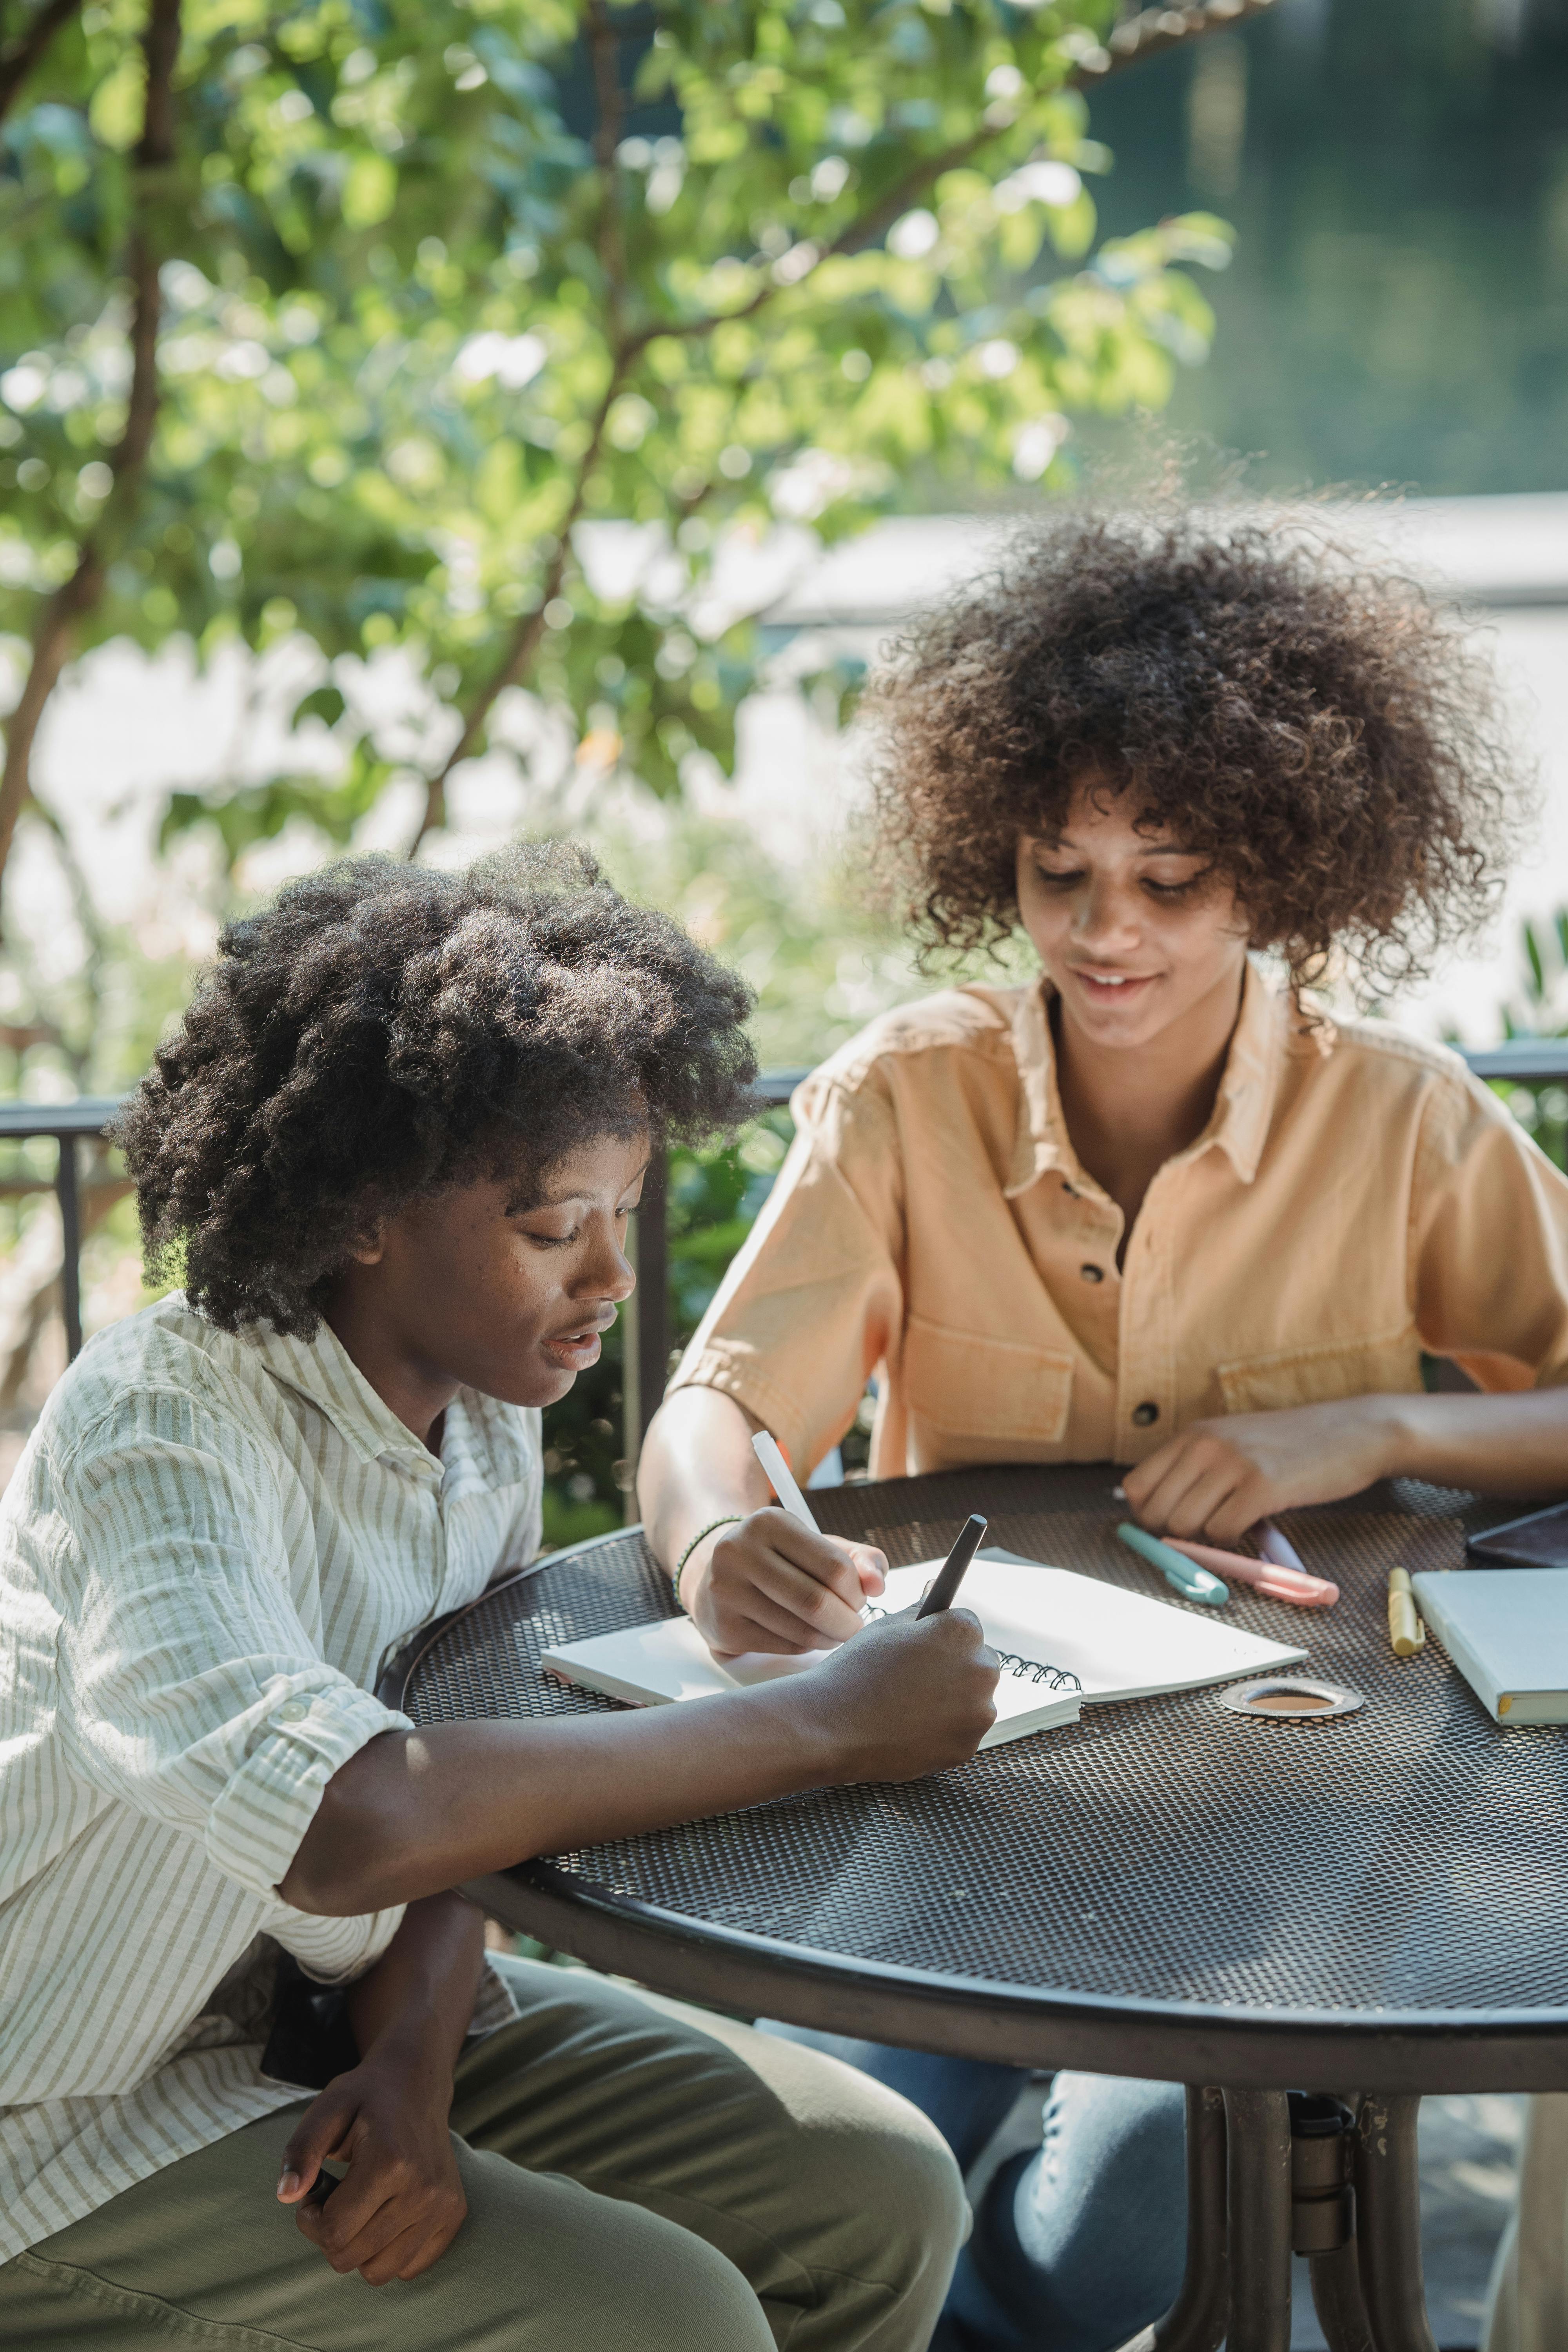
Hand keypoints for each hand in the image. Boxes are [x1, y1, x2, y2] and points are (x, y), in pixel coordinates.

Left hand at [277, 2044, 465, 2284]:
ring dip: (359, 2247)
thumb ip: (301, 2151)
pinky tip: (386, 2213)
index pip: (333, 2232)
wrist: (417, 2083)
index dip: (309, 2218)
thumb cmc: (365, 2098)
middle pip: (351, 2257)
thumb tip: (286, 2196)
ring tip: (362, 2205)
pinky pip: (408, 2268)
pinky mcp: (454, 2215)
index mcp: (391, 2161)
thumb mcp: (327, 2110)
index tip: (315, 2192)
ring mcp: (443, 2205)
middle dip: (330, 2233)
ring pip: (378, 2272)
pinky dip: (388, 2251)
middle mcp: (424, 2189)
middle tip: (336, 2196)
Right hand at [686, 1506, 887, 1654]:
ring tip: (835, 1632)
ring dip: (830, 1638)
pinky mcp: (724, 1627)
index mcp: (769, 1522)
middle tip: (854, 1626)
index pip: (834, 1566)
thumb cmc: (783, 1562)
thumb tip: (878, 1585)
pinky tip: (809, 1638)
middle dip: (847, 1622)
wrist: (720, 1579)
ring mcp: (726, 1590)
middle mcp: (740, 1551)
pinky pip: (782, 1647)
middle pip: (816, 1602)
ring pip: (800, 1631)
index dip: (857, 1591)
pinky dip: (806, 1648)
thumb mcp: (820, 1547)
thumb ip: (861, 1559)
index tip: (858, 1599)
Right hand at [800, 1609, 999, 1780]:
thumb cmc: (856, 1671)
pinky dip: (943, 1732)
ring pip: (973, 1700)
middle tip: (914, 1679)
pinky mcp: (966, 1748)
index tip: (923, 1648)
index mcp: (963, 1631)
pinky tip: (909, 1729)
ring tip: (908, 1707)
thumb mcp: (887, 1627)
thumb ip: (921, 1611)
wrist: (830, 1727)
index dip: (942, 1635)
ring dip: (952, 1701)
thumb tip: (935, 1594)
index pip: (968, 1625)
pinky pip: (962, 1733)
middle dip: (954, 1667)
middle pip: (977, 1662)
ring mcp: (978, 1713)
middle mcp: (982, 1670)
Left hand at [1122, 1396, 1402, 1543]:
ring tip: (1234, 1525)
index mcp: (1193, 1434)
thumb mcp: (1234, 1445)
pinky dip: (1233, 1541)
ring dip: (1206, 1538)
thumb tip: (1156, 1520)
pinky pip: (1222, 1531)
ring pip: (1185, 1525)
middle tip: (1206, 1533)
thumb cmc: (1291, 1448)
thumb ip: (1197, 1473)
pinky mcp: (1262, 1486)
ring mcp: (1233, 1463)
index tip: (1172, 1526)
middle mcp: (1205, 1444)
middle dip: (1175, 1534)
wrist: (1352, 1432)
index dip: (1147, 1516)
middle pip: (1155, 1511)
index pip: (1136, 1486)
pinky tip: (1253, 1527)